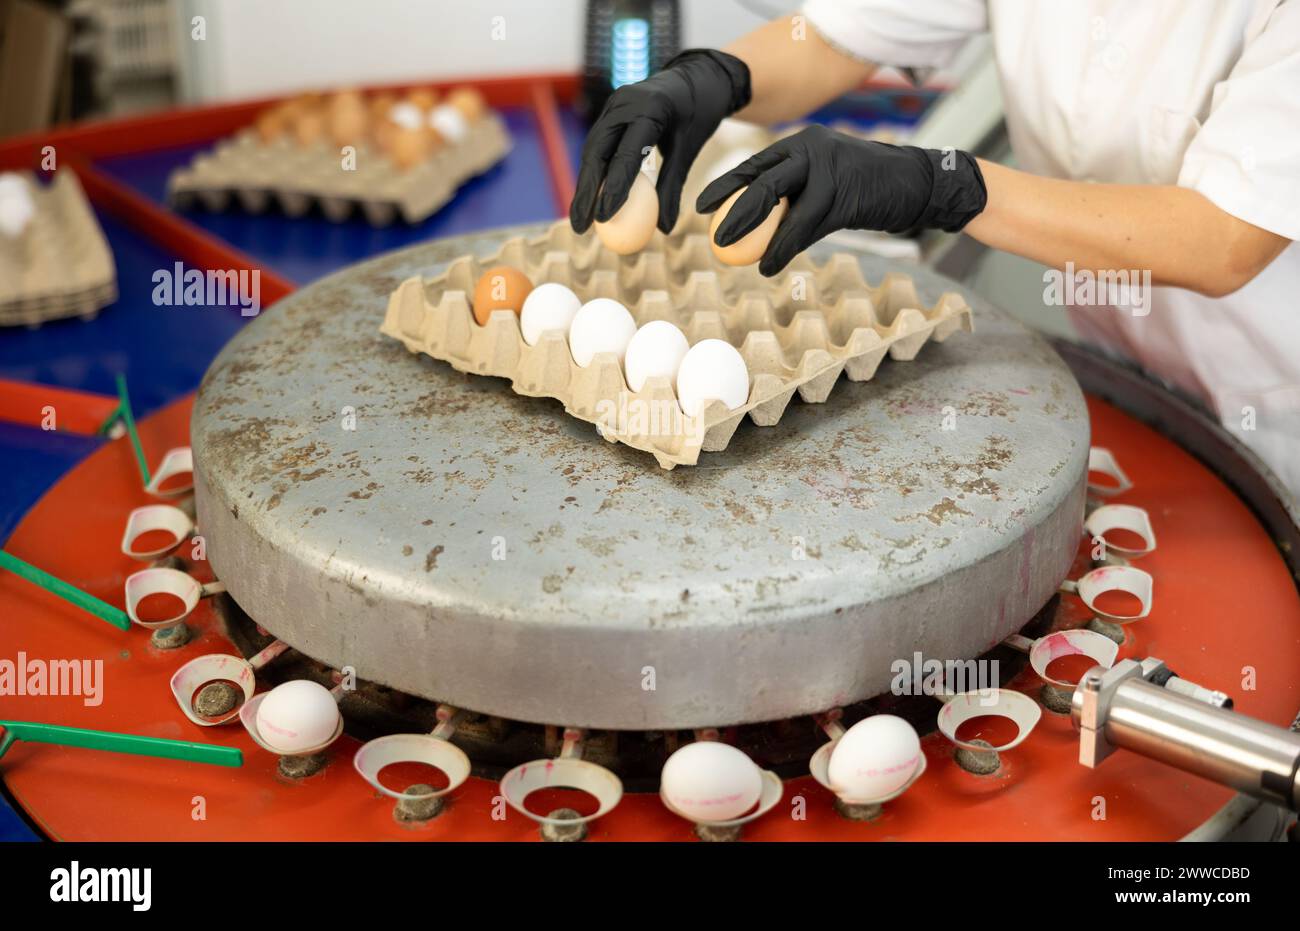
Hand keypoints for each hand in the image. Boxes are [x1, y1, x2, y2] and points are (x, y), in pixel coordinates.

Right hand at [570, 49, 750, 235]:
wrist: (695, 77)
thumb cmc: (698, 114)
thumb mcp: (690, 149)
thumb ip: (673, 186)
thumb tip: (665, 230)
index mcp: (650, 108)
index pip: (626, 154)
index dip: (613, 189)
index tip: (604, 219)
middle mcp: (624, 104)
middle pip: (597, 153)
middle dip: (586, 193)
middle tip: (581, 226)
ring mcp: (613, 106)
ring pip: (592, 151)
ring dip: (585, 186)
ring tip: (581, 219)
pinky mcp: (609, 113)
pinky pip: (597, 147)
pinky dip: (593, 174)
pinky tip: (589, 199)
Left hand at [696, 125, 987, 275]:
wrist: (916, 184)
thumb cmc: (868, 186)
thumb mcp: (826, 181)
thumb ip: (796, 191)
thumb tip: (759, 218)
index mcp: (802, 143)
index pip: (755, 164)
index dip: (726, 186)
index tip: (701, 208)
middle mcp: (812, 149)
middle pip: (762, 182)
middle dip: (733, 212)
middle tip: (713, 238)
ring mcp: (828, 170)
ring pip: (781, 206)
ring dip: (758, 238)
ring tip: (740, 259)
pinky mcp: (843, 197)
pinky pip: (804, 228)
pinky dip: (785, 249)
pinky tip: (771, 266)